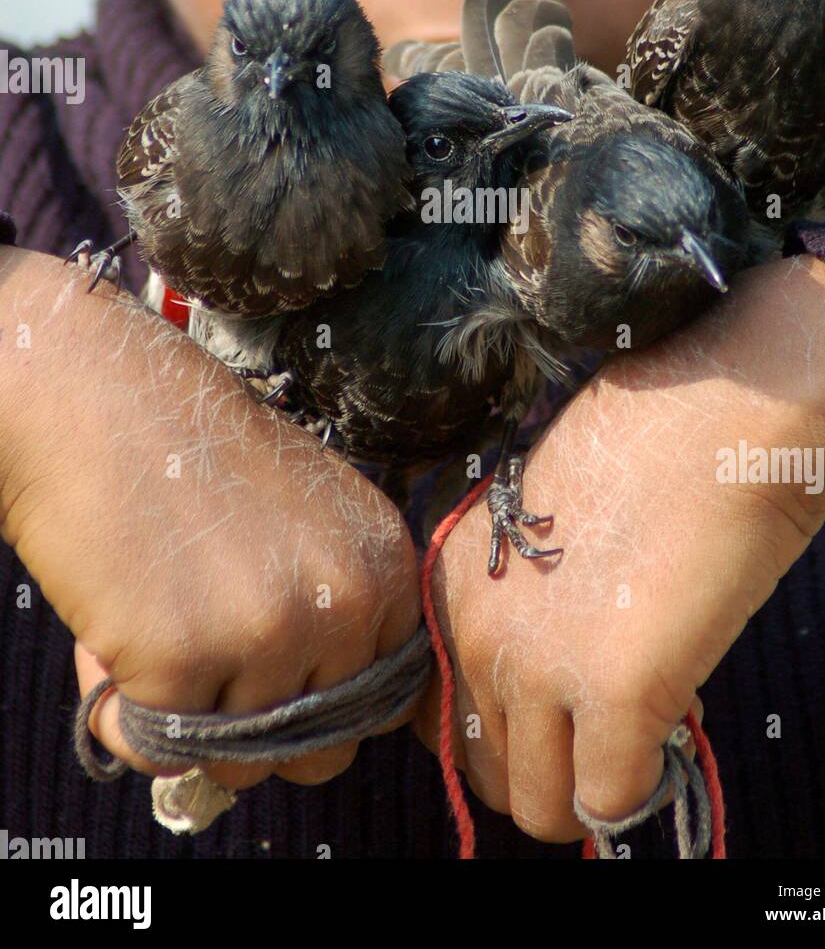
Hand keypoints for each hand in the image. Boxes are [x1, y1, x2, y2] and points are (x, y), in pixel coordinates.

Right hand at [0, 247, 419, 790]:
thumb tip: (305, 733)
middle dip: (262, 735)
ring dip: (191, 724)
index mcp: (386, 566)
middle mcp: (344, 602)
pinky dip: (126, 721)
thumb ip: (327, 611)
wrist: (101, 400)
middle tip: (208, 676)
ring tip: (155, 637)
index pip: (380, 701)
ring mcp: (267, 632)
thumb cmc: (196, 455)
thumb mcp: (307, 518)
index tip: (271, 678)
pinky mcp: (183, 658)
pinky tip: (112, 650)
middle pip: (323, 749)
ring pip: (243, 762)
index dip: (317, 704)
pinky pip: (161, 752)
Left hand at [415, 253, 824, 840]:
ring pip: (541, 807)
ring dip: (598, 781)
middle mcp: (474, 631)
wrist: (714, 408)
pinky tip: (680, 710)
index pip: (446, 719)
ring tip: (651, 711)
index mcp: (453, 587)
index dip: (516, 724)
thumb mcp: (543, 524)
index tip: (570, 695)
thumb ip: (525, 602)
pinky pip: (609, 801)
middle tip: (620, 712)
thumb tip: (557, 686)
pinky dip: (647, 782)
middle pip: (491, 774)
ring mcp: (536, 665)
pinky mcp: (613, 691)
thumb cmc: (648, 451)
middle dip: (558, 763)